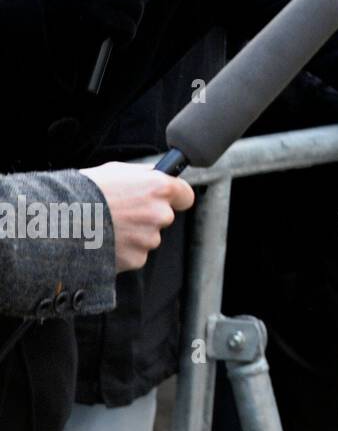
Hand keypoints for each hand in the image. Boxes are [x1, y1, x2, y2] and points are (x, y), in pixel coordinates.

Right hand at [80, 162, 194, 271]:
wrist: (59, 223)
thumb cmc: (84, 192)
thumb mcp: (116, 171)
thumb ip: (143, 175)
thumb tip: (156, 174)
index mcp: (159, 188)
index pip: (186, 196)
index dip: (177, 198)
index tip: (170, 200)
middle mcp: (159, 214)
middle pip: (164, 217)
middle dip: (147, 217)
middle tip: (122, 214)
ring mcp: (149, 238)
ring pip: (148, 237)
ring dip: (134, 235)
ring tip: (107, 227)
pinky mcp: (136, 259)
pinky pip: (135, 254)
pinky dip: (123, 251)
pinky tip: (105, 242)